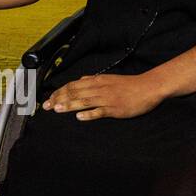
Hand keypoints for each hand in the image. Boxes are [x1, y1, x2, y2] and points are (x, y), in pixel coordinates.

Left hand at [42, 73, 165, 121]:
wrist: (148, 87)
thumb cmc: (129, 84)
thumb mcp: (109, 78)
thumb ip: (94, 80)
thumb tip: (80, 80)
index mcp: (97, 81)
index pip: (73, 85)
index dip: (59, 92)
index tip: (49, 98)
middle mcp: (99, 88)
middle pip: (75, 92)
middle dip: (59, 99)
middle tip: (47, 106)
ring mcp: (107, 98)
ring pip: (84, 101)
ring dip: (69, 105)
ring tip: (57, 109)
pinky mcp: (115, 108)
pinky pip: (100, 111)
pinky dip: (89, 114)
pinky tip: (79, 117)